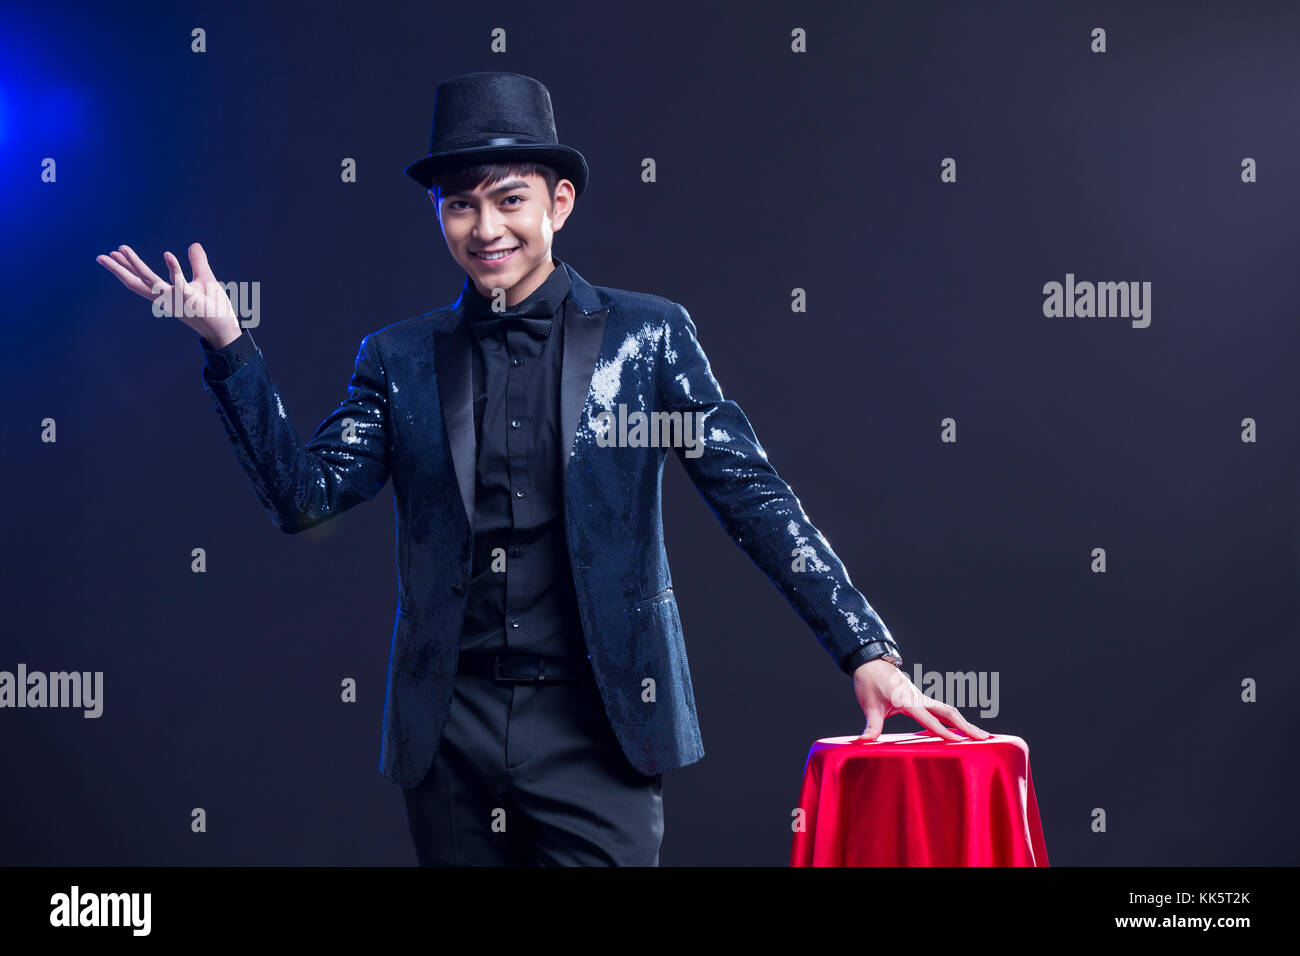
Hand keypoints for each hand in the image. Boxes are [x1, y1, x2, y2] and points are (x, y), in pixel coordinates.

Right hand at [96, 242, 241, 347]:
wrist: (225, 328)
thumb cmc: (214, 307)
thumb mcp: (204, 279)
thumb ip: (197, 262)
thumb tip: (193, 245)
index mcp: (166, 294)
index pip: (142, 280)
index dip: (127, 267)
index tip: (113, 254)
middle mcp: (167, 298)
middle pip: (137, 283)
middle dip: (119, 269)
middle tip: (101, 256)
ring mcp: (176, 300)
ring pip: (151, 281)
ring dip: (136, 265)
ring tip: (122, 249)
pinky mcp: (191, 300)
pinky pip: (179, 283)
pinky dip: (174, 269)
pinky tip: (168, 254)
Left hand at [852, 658, 989, 741]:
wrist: (870, 663)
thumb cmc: (869, 683)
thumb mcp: (868, 705)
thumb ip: (871, 724)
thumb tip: (864, 741)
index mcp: (907, 700)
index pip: (929, 719)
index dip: (943, 731)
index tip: (959, 742)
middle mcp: (919, 697)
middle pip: (948, 712)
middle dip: (965, 726)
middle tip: (984, 738)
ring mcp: (921, 697)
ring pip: (948, 710)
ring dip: (964, 722)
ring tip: (981, 735)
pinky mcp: (920, 699)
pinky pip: (941, 710)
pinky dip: (954, 719)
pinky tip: (960, 730)